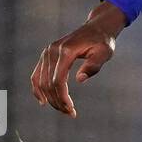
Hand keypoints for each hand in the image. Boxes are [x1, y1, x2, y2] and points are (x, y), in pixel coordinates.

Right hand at [30, 0, 126, 116]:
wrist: (96, 28)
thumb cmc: (102, 42)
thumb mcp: (104, 53)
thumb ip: (93, 66)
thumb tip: (79, 80)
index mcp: (65, 51)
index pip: (57, 80)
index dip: (62, 98)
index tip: (72, 111)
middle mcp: (52, 51)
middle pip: (48, 83)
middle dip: (57, 101)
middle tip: (70, 113)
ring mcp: (47, 53)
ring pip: (41, 81)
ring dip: (50, 98)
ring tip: (63, 109)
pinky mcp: (46, 55)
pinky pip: (36, 75)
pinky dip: (37, 88)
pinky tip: (43, 101)